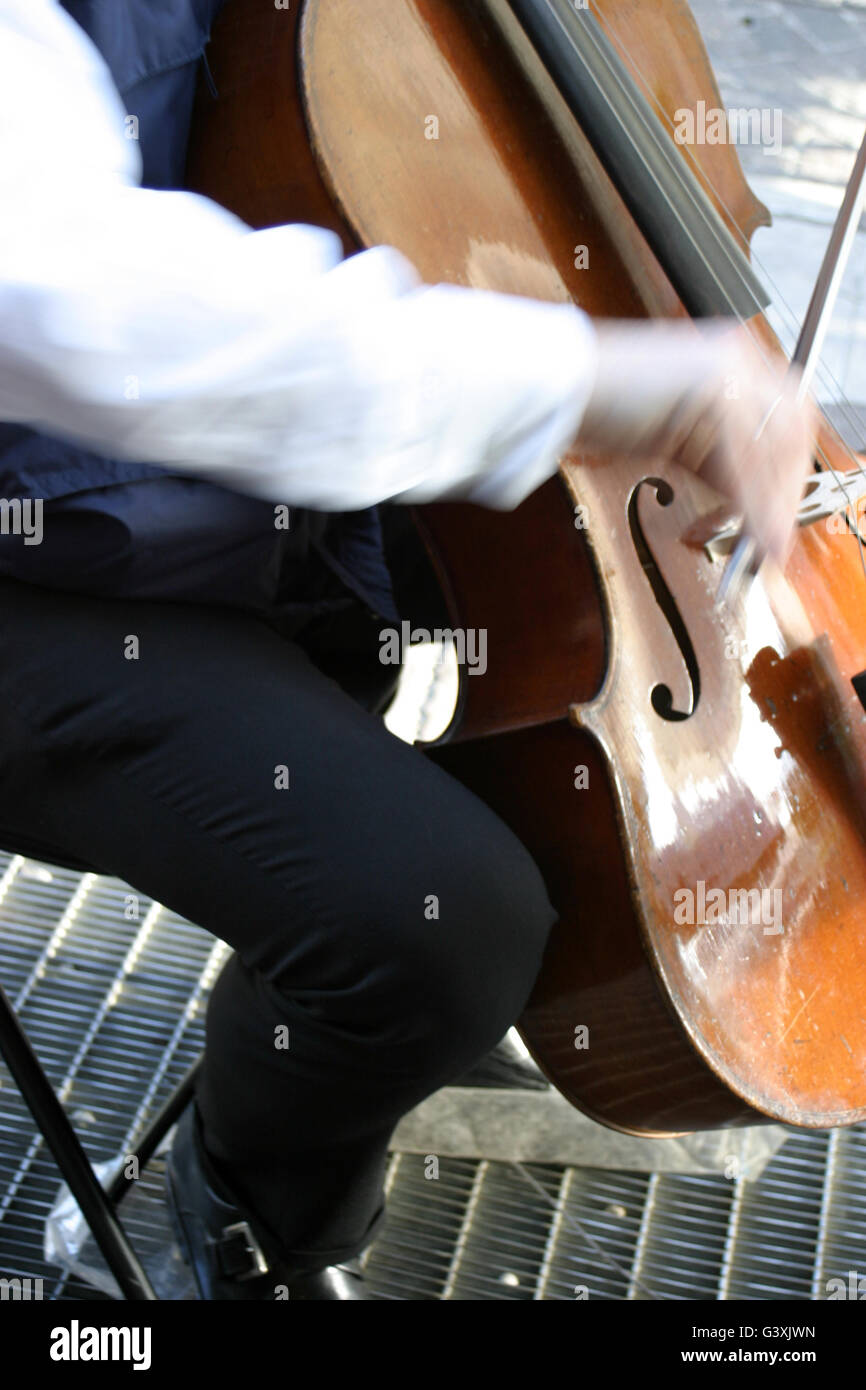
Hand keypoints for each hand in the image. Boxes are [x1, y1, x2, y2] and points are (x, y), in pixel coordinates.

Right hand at [576, 319, 815, 564]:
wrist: (560, 382)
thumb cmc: (599, 406)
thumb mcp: (673, 431)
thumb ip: (713, 456)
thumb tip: (747, 504)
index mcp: (732, 357)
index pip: (786, 419)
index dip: (787, 472)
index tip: (779, 512)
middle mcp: (738, 356)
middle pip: (790, 431)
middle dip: (786, 490)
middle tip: (773, 535)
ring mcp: (728, 370)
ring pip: (770, 450)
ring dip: (770, 505)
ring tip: (760, 544)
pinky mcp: (713, 392)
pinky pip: (743, 462)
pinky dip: (750, 505)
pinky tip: (749, 531)